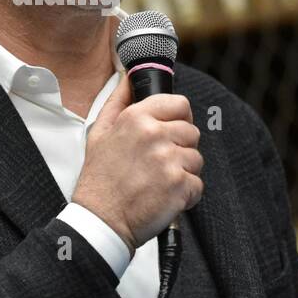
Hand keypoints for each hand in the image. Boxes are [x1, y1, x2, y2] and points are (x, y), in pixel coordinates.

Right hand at [73, 75, 203, 254]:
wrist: (101, 220)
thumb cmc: (99, 178)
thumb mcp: (99, 132)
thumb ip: (117, 101)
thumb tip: (128, 78)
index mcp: (136, 118)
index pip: (179, 103)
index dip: (179, 118)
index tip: (172, 131)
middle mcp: (154, 135)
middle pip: (191, 132)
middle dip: (180, 148)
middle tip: (159, 164)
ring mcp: (169, 160)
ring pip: (196, 158)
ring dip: (183, 172)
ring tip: (159, 182)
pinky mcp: (180, 185)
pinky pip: (197, 184)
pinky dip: (186, 194)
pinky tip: (165, 197)